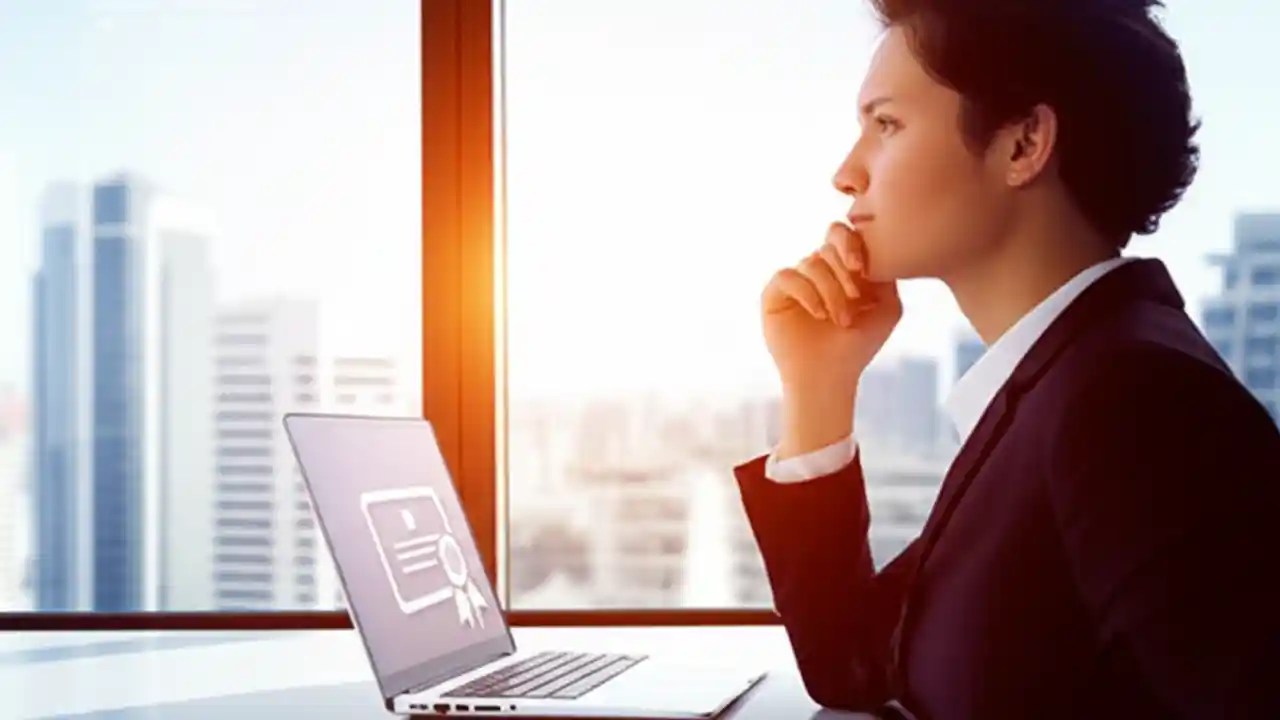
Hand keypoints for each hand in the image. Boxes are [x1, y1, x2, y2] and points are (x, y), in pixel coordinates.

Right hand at [761, 222, 901, 454]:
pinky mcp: (774, 294)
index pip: (842, 234)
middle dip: (845, 274)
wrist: (829, 377)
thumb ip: (887, 274)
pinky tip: (820, 315)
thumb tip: (874, 249)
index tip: (862, 269)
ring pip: (811, 262)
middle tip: (855, 300)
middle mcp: (816, 271)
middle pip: (828, 247)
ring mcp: (795, 281)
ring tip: (842, 320)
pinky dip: (808, 293)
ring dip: (831, 291)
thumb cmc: (858, 345)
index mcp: (842, 269)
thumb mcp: (887, 307)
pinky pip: (789, 276)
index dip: (852, 243)